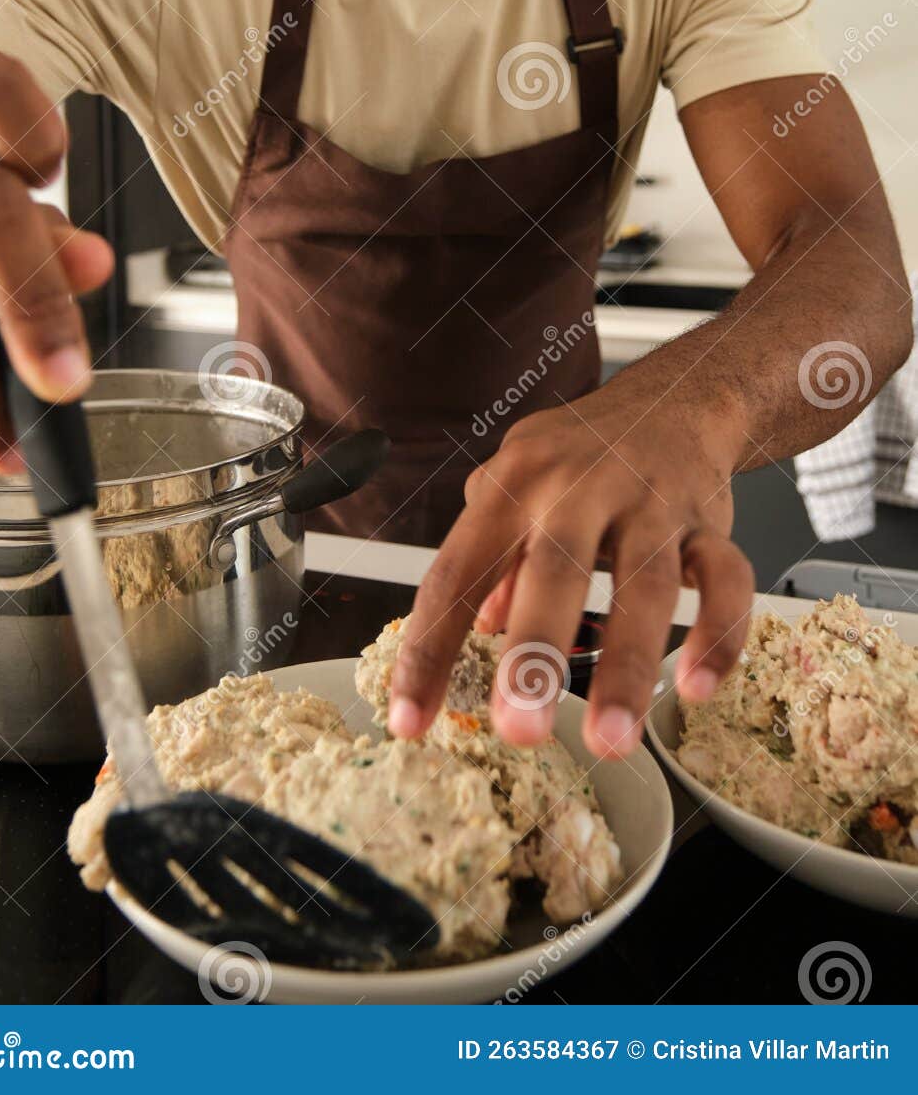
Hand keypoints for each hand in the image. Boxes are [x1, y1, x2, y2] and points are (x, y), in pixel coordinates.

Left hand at [388, 379, 753, 757]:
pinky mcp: (709, 522)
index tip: (408, 719)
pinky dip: (719, 634)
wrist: (674, 396)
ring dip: (628, 667)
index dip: (429, 648)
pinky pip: (725, 579)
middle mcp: (580, 490)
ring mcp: (650, 504)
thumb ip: (493, 552)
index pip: (458, 571)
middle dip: (535, 655)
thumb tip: (475, 625)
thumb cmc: (581, 451)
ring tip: (611, 738)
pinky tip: (699, 686)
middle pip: (555, 572)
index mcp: (515, 486)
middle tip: (519, 730)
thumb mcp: (516, 481)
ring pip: (646, 584)